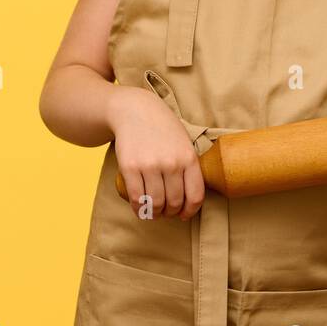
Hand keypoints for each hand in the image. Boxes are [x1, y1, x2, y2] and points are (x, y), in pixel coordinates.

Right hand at [107, 85, 205, 221]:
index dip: (190, 211)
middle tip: (166, 211)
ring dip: (155, 212)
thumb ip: (189, 168)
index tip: (184, 215)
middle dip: (171, 212)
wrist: (135, 110)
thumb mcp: (184, 143)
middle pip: (175, 202)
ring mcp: (150, 165)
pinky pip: (137, 198)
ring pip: (156, 203)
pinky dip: (139, 208)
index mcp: (189, 158)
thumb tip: (189, 201)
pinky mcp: (130, 167)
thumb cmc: (162, 128)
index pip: (195, 196)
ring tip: (153, 210)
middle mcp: (171, 163)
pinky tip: (140, 208)